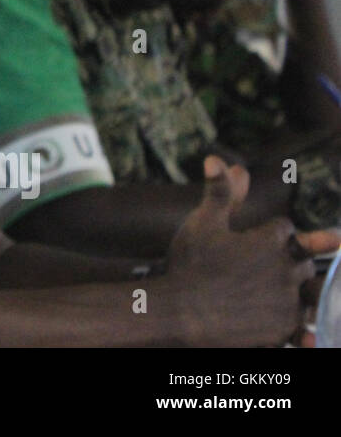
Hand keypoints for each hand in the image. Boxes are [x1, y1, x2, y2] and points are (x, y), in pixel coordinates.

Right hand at [163, 156, 316, 346]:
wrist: (179, 313)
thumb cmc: (189, 264)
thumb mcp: (201, 223)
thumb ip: (218, 192)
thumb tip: (215, 158)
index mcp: (269, 240)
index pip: (285, 228)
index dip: (272, 231)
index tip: (256, 237)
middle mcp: (285, 269)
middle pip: (301, 258)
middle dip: (288, 258)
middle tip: (263, 265)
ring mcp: (287, 300)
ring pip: (307, 290)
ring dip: (297, 288)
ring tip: (278, 291)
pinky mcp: (284, 327)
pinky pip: (303, 323)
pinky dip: (301, 324)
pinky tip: (294, 327)